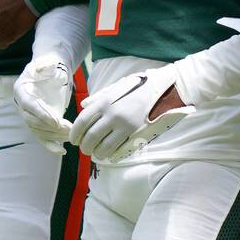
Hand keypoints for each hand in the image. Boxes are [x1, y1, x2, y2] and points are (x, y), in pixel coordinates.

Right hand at [14, 55, 74, 153]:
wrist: (50, 72)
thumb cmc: (49, 65)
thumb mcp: (47, 61)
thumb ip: (45, 64)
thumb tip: (44, 66)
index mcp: (21, 90)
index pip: (30, 105)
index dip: (42, 114)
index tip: (56, 121)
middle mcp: (22, 105)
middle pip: (33, 121)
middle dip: (51, 127)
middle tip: (68, 129)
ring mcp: (29, 116)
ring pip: (39, 131)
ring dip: (54, 136)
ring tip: (70, 136)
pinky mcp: (38, 123)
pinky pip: (42, 137)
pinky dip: (51, 145)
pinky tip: (62, 150)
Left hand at [69, 65, 193, 163]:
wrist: (165, 88)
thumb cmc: (140, 85)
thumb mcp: (117, 86)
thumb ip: (98, 97)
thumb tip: (83, 106)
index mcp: (105, 102)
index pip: (82, 122)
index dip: (74, 134)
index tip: (74, 139)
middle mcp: (113, 114)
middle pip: (90, 137)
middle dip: (84, 146)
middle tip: (85, 148)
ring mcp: (126, 126)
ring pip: (104, 147)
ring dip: (97, 153)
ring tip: (97, 152)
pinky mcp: (138, 134)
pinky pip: (120, 150)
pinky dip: (111, 154)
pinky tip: (110, 153)